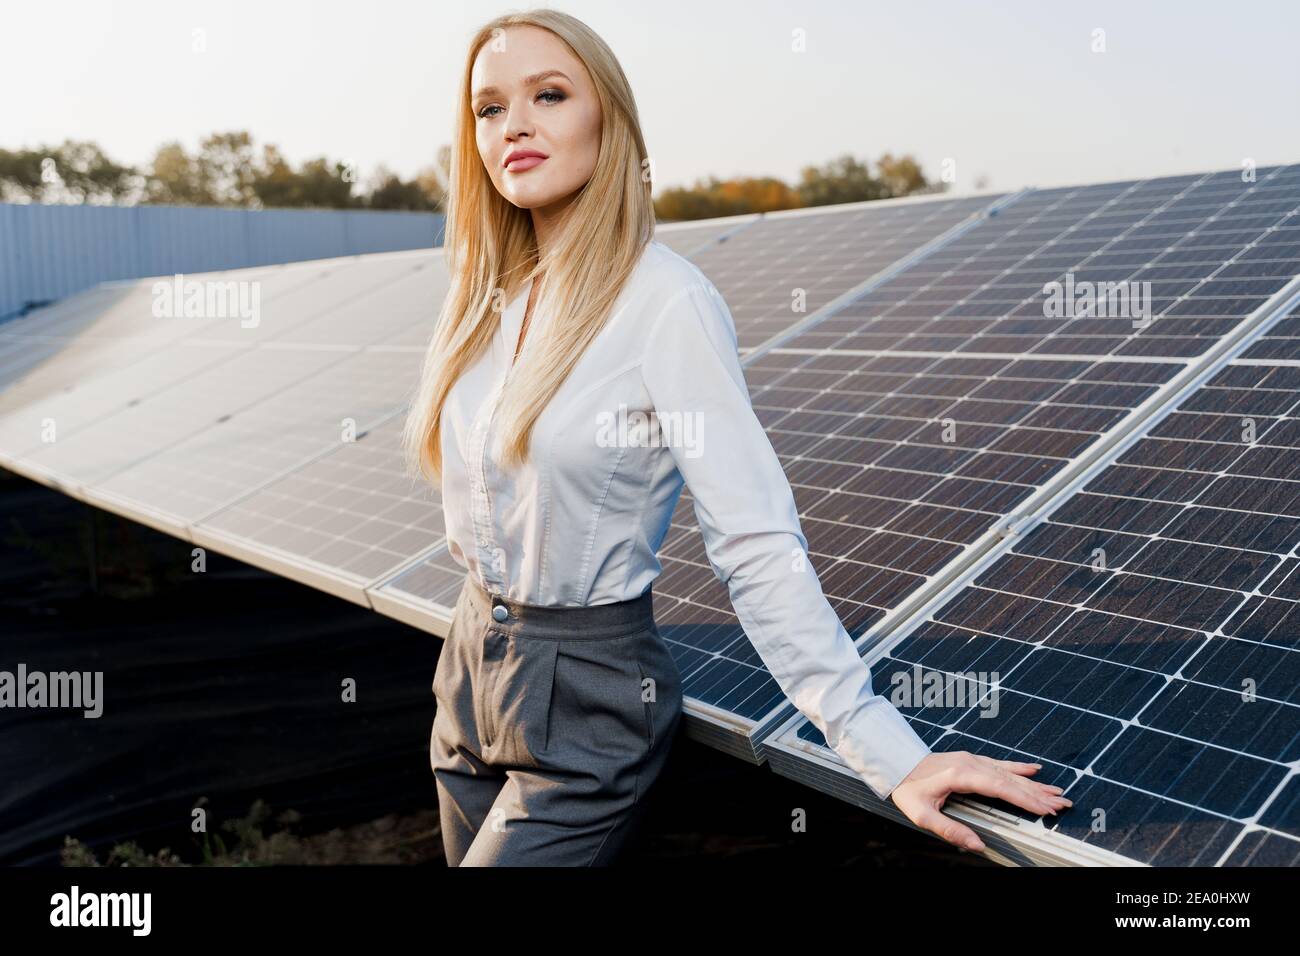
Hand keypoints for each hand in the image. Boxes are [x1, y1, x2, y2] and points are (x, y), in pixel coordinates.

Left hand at [887, 751, 1070, 852]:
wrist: (896, 763)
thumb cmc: (908, 789)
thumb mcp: (922, 815)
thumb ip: (950, 830)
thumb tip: (977, 845)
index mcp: (961, 775)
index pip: (1000, 787)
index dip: (1025, 799)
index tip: (1045, 809)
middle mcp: (970, 763)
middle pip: (1010, 780)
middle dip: (1038, 793)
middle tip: (1063, 804)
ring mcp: (971, 759)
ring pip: (1009, 772)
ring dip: (1034, 782)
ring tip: (1057, 792)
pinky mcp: (970, 759)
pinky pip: (1000, 763)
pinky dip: (1019, 767)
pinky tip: (1034, 768)